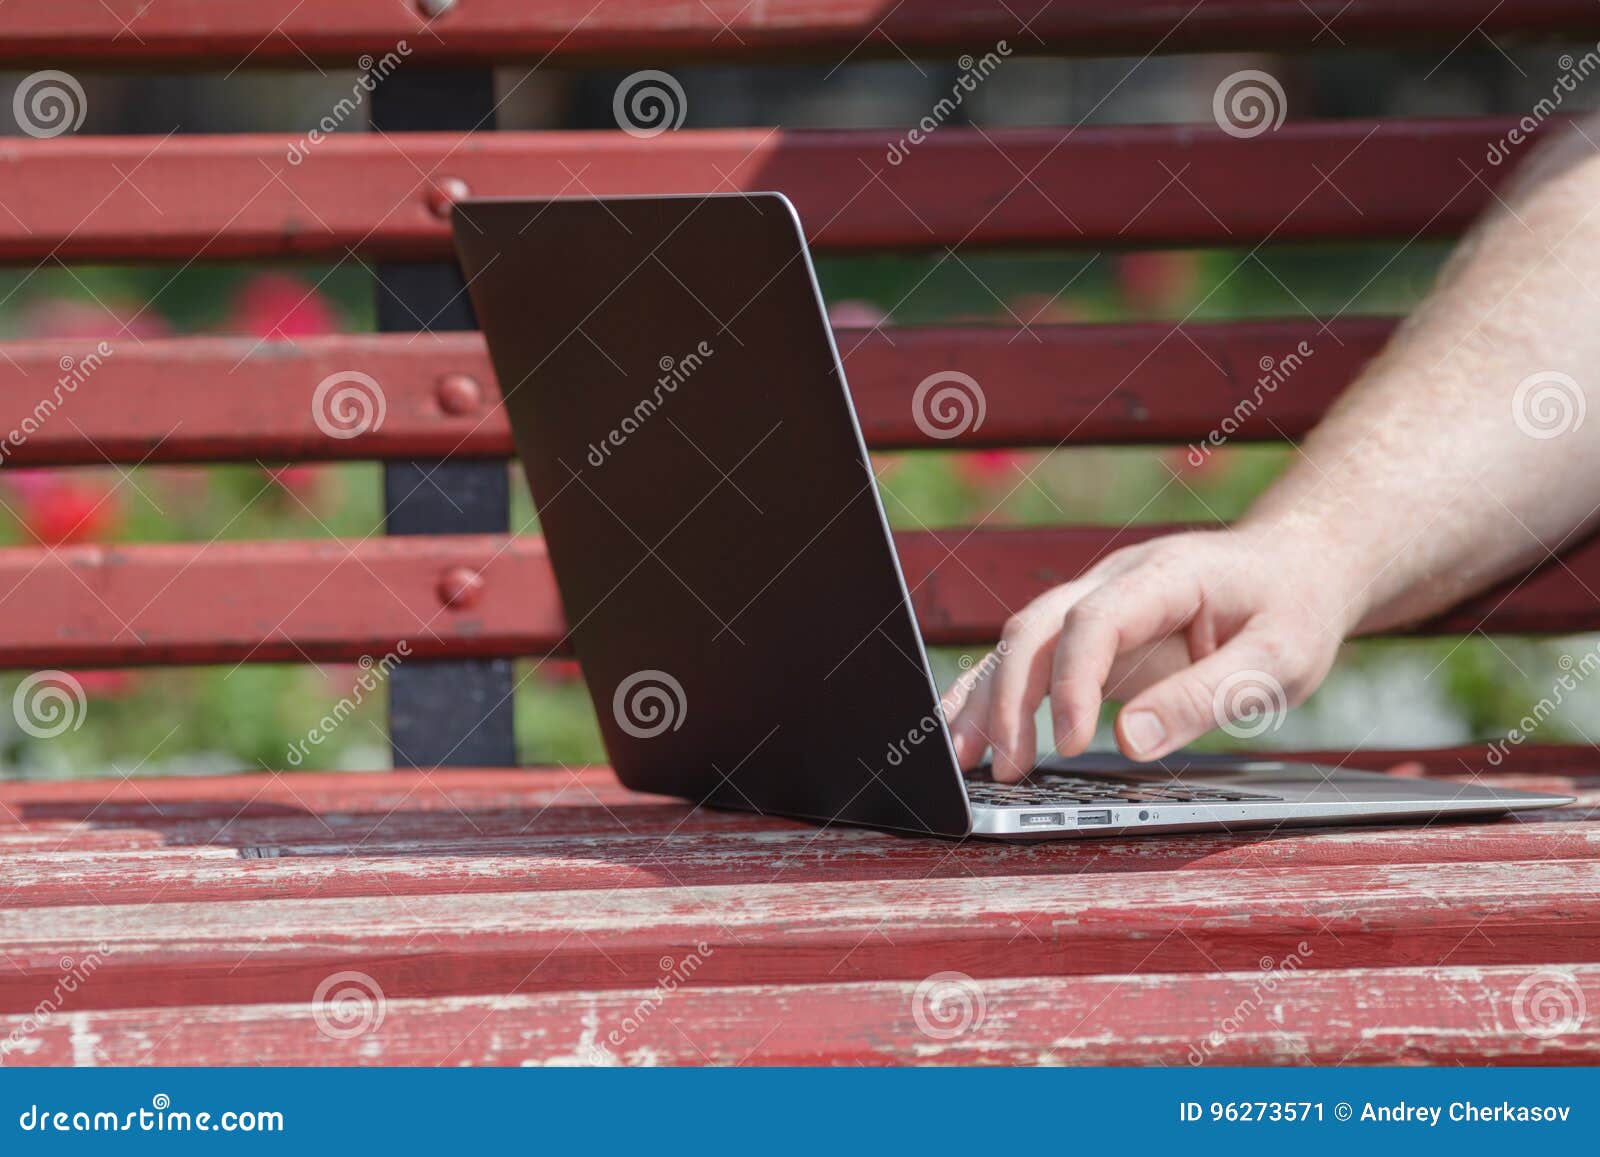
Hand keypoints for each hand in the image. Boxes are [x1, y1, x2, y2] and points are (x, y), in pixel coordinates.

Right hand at [940, 525, 1363, 780]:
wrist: (1297, 565)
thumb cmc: (1292, 608)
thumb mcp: (1278, 660)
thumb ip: (1206, 697)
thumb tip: (1130, 741)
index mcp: (1163, 576)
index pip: (1093, 622)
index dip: (1073, 683)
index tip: (1073, 745)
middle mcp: (1114, 582)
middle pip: (1037, 629)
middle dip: (1011, 698)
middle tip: (1007, 768)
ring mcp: (1094, 605)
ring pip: (1020, 641)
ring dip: (988, 698)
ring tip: (965, 759)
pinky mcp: (1088, 635)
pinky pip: (1030, 659)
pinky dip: (997, 695)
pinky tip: (972, 734)